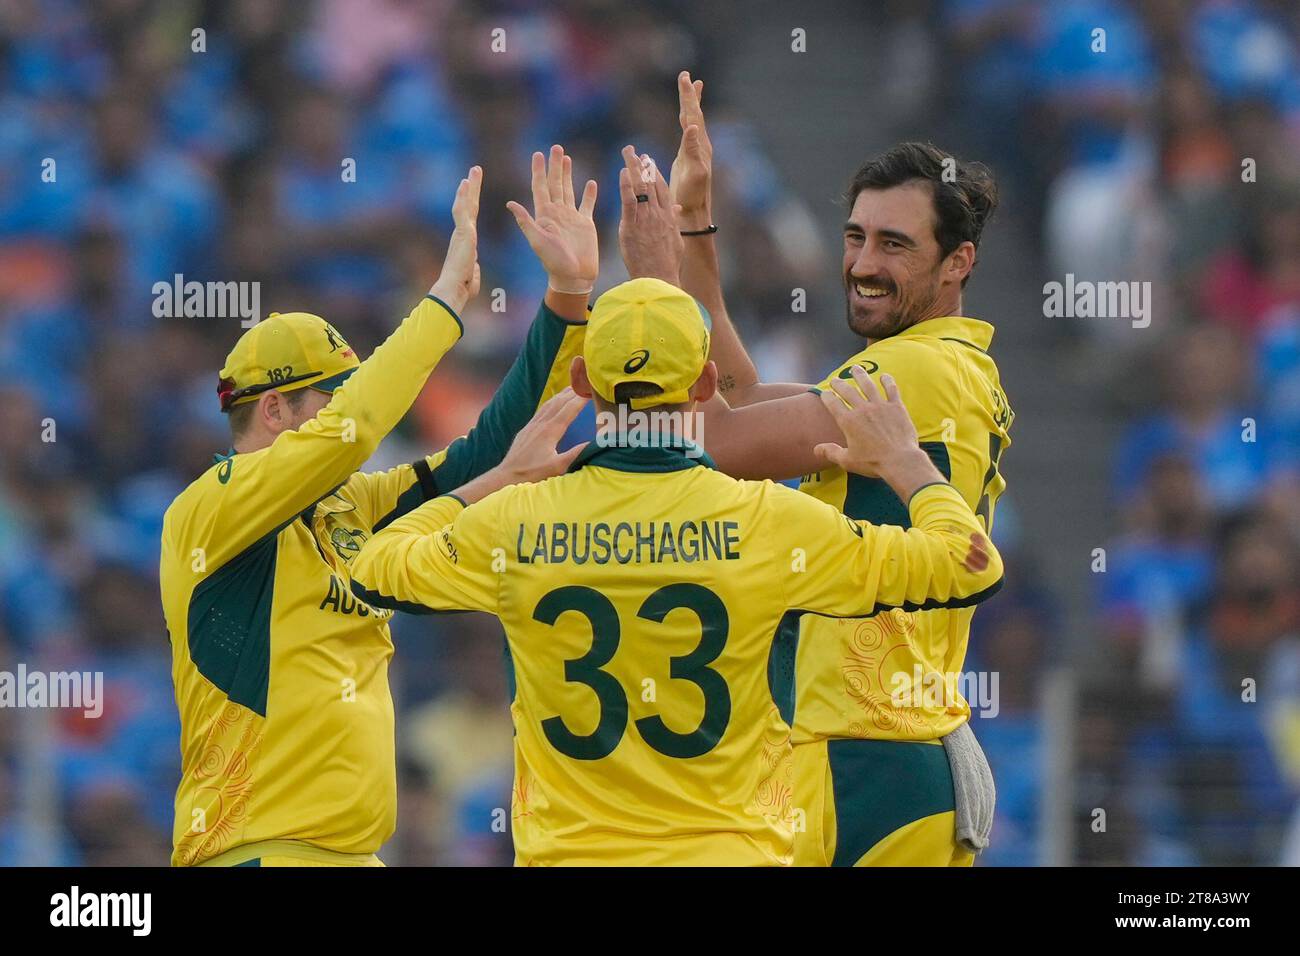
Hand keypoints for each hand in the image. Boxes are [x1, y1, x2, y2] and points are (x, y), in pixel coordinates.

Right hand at [429, 166, 481, 312]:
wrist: (454, 289)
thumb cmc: (462, 288)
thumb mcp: (472, 277)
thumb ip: (474, 271)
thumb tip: (474, 268)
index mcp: (466, 241)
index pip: (471, 216)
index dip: (472, 202)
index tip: (473, 189)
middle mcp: (462, 232)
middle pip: (469, 205)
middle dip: (472, 187)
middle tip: (476, 170)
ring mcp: (462, 231)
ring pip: (465, 203)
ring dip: (470, 186)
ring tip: (475, 170)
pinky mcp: (462, 232)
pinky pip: (461, 210)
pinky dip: (462, 196)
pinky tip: (464, 183)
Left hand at [498, 387, 588, 482]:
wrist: (507, 474)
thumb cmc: (532, 473)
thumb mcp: (557, 467)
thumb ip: (575, 454)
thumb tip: (593, 443)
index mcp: (550, 431)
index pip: (569, 409)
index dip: (581, 399)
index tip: (592, 390)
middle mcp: (541, 424)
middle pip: (559, 402)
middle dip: (573, 392)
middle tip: (585, 383)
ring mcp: (533, 425)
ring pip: (549, 404)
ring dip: (562, 395)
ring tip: (573, 388)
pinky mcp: (527, 428)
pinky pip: (541, 410)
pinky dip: (551, 402)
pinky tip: (553, 403)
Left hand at [506, 145, 597, 293]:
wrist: (573, 277)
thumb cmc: (553, 262)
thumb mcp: (537, 241)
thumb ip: (526, 221)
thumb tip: (510, 203)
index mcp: (544, 215)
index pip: (540, 187)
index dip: (538, 171)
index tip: (537, 154)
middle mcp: (557, 213)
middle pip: (555, 184)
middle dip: (554, 166)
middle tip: (555, 147)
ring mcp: (571, 217)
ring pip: (569, 189)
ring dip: (568, 174)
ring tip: (567, 158)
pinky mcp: (585, 224)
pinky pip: (587, 204)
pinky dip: (589, 193)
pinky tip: (590, 182)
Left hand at [618, 145, 683, 285]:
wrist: (659, 279)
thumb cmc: (667, 264)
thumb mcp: (676, 241)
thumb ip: (674, 222)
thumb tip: (677, 210)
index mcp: (669, 217)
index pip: (663, 189)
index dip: (656, 173)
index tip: (650, 161)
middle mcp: (659, 214)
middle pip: (651, 182)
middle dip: (643, 164)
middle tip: (636, 151)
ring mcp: (646, 219)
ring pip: (641, 186)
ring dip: (633, 167)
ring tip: (628, 152)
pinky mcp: (633, 226)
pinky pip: (629, 201)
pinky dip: (626, 184)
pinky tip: (622, 172)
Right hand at [669, 71, 712, 228]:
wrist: (693, 213)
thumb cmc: (692, 196)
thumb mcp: (693, 173)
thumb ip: (692, 149)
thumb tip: (692, 127)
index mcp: (701, 146)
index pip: (693, 115)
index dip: (688, 97)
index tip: (685, 77)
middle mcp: (700, 146)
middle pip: (694, 114)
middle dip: (689, 95)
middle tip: (685, 76)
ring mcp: (695, 152)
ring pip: (692, 121)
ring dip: (691, 104)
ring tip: (692, 87)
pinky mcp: (687, 159)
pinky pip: (687, 133)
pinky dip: (686, 121)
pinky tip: (686, 121)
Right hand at [814, 368, 940, 497]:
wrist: (899, 460)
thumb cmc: (873, 462)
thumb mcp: (847, 461)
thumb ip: (830, 452)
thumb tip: (816, 449)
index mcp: (848, 422)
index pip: (833, 404)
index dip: (826, 396)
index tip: (823, 392)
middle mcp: (862, 410)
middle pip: (848, 391)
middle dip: (840, 384)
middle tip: (835, 379)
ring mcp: (880, 406)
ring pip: (868, 385)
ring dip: (861, 376)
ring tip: (856, 368)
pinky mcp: (896, 407)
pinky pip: (891, 390)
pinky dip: (887, 382)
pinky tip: (884, 376)